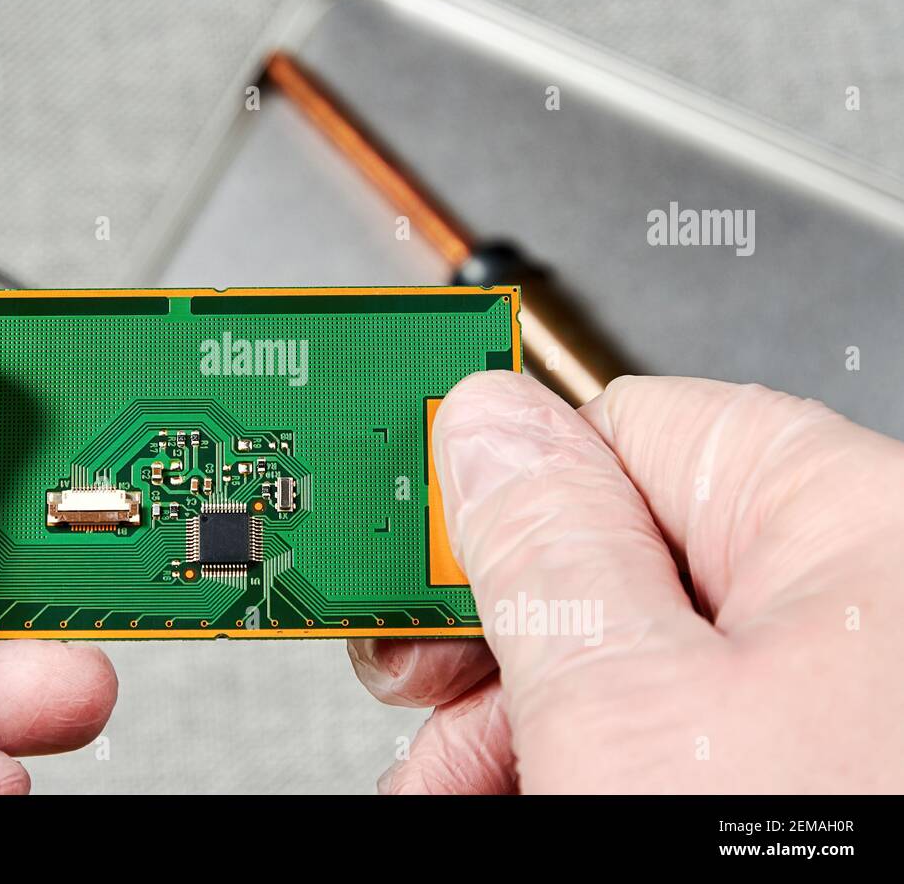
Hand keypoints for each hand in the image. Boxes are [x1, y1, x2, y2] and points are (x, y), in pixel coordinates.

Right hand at [349, 371, 903, 792]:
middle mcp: (856, 601)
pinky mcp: (810, 762)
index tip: (405, 528)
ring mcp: (836, 697)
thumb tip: (483, 423)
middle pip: (610, 562)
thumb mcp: (628, 706)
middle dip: (490, 633)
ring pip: (625, 666)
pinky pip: (669, 731)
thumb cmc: (805, 875)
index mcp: (853, 525)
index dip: (495, 483)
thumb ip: (544, 544)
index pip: (624, 427)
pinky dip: (571, 760)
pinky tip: (503, 787)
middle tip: (418, 675)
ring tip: (443, 778)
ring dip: (508, 718)